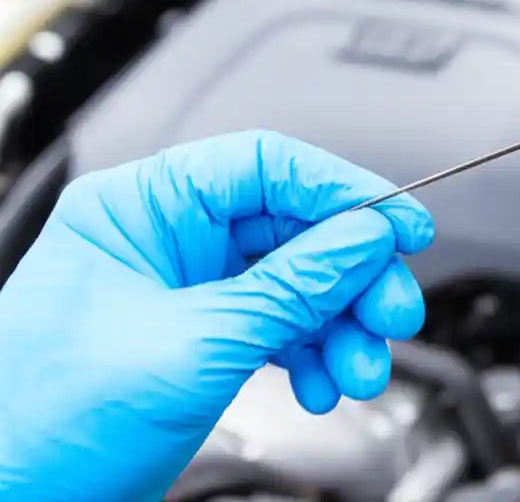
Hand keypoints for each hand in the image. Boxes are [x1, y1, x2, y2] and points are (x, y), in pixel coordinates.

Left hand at [0, 130, 433, 500]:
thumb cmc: (46, 423)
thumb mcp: (197, 343)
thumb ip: (293, 286)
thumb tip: (365, 237)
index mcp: (142, 209)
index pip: (264, 168)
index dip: (342, 191)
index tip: (400, 225)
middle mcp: (165, 241)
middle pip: (292, 231)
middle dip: (352, 277)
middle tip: (393, 313)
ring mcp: (184, 294)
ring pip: (294, 287)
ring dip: (341, 328)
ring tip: (361, 369)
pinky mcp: (199, 342)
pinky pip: (278, 331)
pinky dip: (312, 358)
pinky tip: (325, 386)